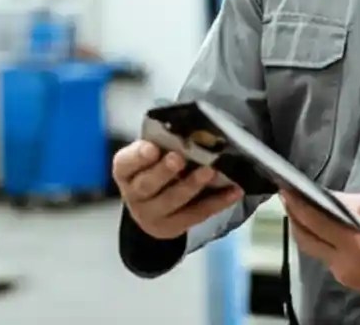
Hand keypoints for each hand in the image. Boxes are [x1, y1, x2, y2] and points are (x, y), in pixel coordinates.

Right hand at [112, 140, 242, 240]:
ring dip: (192, 185)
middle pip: (147, 185)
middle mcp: (134, 195)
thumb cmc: (157, 166)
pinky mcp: (172, 227)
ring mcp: (151, 215)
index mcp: (125, 171)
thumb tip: (192, 132)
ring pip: (172, 201)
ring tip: (210, 171)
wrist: (154, 203)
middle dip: (165, 171)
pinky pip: (196, 215)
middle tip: (180, 158)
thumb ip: (165, 143)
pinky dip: (217, 202)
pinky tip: (234, 190)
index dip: (138, 157)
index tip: (153, 147)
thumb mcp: (154, 152)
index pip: (125, 164)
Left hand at [281, 190, 359, 311]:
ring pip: (314, 250)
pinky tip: (326, 227)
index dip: (297, 204)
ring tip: (303, 208)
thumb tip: (334, 198)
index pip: (315, 221)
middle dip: (293, 216)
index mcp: (359, 246)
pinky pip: (328, 258)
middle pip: (305, 239)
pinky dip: (322, 240)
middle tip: (288, 197)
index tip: (286, 189)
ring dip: (306, 229)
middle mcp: (346, 265)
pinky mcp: (352, 282)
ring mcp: (347, 277)